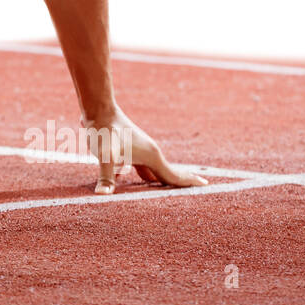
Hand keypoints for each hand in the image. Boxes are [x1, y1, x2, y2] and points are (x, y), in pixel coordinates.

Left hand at [82, 108, 207, 194]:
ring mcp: (139, 150)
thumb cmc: (104, 131)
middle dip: (177, 184)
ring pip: (152, 171)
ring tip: (166, 194)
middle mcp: (149, 153)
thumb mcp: (105, 155)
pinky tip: (139, 183)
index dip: (188, 182)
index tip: (205, 185)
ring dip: (158, 182)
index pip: (173, 175)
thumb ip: (106, 177)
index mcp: (151, 156)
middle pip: (166, 174)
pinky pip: (140, 167)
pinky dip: (143, 176)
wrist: (98, 108)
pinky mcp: (128, 148)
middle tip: (194, 193)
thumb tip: (102, 195)